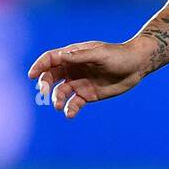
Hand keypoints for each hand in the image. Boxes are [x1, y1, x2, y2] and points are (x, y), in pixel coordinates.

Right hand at [27, 38, 152, 118]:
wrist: (136, 66)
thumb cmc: (118, 55)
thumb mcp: (99, 54)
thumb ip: (80, 56)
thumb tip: (60, 56)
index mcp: (73, 55)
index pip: (50, 59)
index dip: (39, 66)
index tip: (31, 75)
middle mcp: (73, 69)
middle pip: (51, 77)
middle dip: (45, 84)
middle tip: (44, 92)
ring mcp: (79, 82)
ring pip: (60, 92)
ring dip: (56, 99)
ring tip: (59, 106)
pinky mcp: (88, 95)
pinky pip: (74, 103)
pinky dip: (70, 109)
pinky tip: (69, 114)